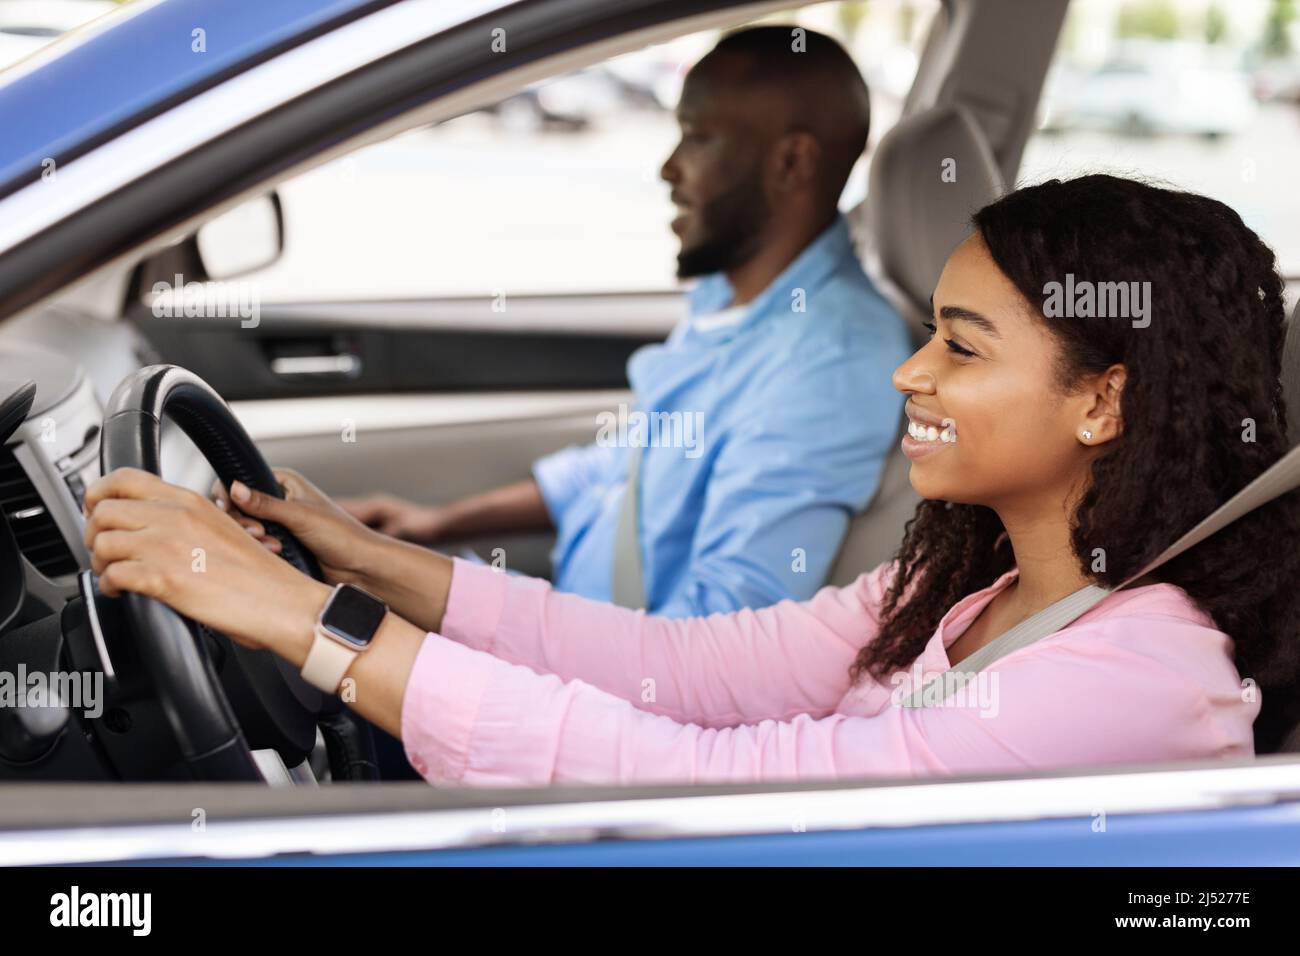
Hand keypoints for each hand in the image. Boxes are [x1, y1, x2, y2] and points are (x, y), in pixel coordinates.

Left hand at [85, 468, 331, 659]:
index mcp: (190, 501)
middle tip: (105, 550)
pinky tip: (124, 591)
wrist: (282, 603)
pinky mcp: (162, 579)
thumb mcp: (223, 528)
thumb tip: (155, 526)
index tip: (97, 510)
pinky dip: (110, 586)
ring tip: (115, 574)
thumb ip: (187, 520)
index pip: (124, 478)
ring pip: (101, 543)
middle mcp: (174, 516)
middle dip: (94, 533)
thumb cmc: (261, 575)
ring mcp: (167, 546)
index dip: (99, 493)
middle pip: (103, 510)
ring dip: (100, 563)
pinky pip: (111, 576)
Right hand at [214, 467, 455, 633]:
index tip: (230, 511)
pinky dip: (261, 549)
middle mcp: (278, 499)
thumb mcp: (300, 516)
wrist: (359, 566)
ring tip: (276, 545)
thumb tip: (234, 488)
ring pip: (244, 528)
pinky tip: (278, 553)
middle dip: (244, 522)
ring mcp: (277, 522)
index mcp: (284, 481)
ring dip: (254, 538)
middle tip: (260, 532)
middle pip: (237, 507)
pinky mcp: (279, 543)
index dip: (231, 496)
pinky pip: (255, 545)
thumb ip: (265, 504)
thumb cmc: (341, 535)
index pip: (240, 481)